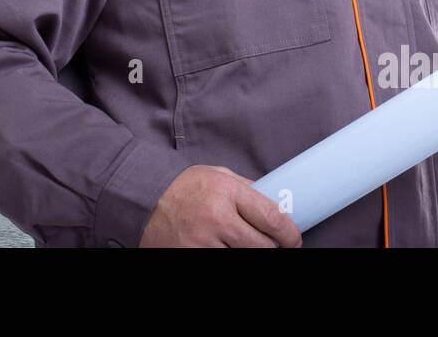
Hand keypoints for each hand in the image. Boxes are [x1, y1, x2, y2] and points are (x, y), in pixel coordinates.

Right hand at [137, 164, 302, 246]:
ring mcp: (203, 241)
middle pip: (263, 246)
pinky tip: (225, 248)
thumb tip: (276, 204)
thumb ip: (246, 189)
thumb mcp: (217, 175)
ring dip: (249, 253)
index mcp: (226, 191)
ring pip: (245, 258)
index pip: (271, 217)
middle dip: (272, 248)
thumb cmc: (184, 186)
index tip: (293, 239)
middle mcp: (217, 217)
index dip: (289, 233)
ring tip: (242, 244)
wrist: (143, 199)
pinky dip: (228, 256)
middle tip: (273, 245)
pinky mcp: (192, 256)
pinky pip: (222, 262)